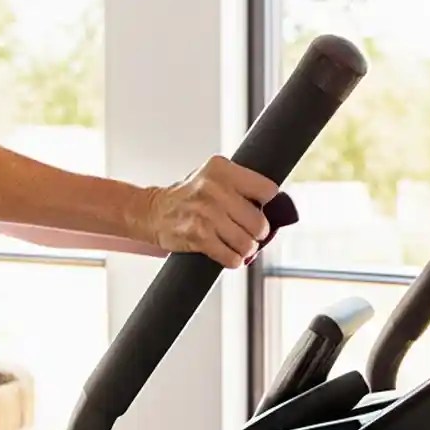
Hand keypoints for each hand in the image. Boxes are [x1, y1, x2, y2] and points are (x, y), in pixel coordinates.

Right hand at [144, 156, 278, 268]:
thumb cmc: (189, 197)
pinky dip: (233, 260)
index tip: (257, 207)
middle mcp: (213, 188)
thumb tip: (277, 211)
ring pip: (247, 243)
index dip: (266, 204)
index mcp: (221, 169)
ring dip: (246, 249)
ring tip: (238, 244)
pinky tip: (228, 254)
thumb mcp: (213, 178)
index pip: (268, 190)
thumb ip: (241, 187)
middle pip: (259, 222)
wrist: (151, 212)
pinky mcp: (197, 236)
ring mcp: (205, 213)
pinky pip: (231, 257)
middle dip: (257, 233)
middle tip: (248, 232)